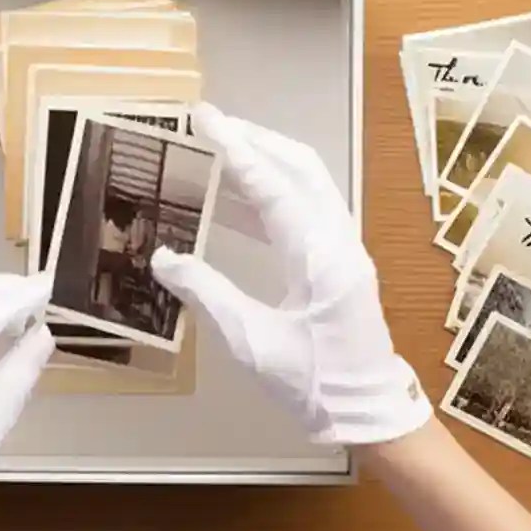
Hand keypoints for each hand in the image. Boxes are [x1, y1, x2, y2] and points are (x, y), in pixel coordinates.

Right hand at [151, 104, 430, 445]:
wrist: (366, 411)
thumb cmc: (313, 382)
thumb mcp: (251, 342)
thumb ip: (207, 294)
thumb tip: (164, 258)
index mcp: (318, 257)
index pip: (273, 185)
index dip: (236, 148)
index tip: (204, 119)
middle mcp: (338, 240)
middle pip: (299, 167)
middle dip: (255, 139)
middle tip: (211, 123)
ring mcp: (344, 247)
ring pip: (307, 182)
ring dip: (265, 160)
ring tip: (219, 150)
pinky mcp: (339, 260)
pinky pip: (305, 207)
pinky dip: (271, 191)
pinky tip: (234, 200)